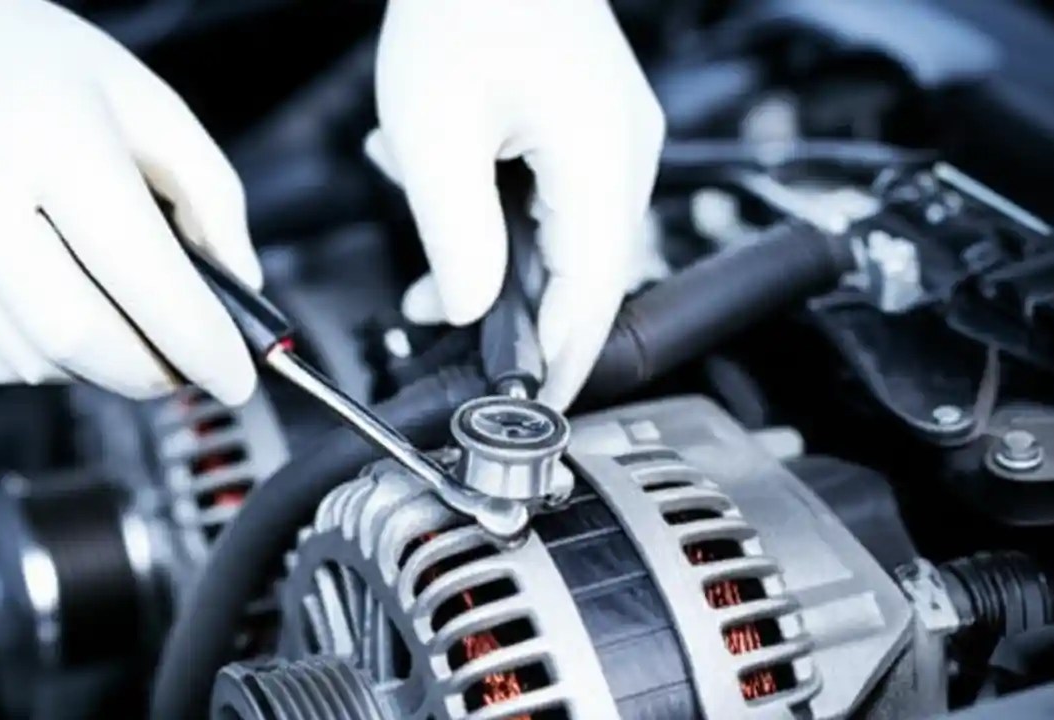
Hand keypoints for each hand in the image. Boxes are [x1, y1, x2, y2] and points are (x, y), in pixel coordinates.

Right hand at [0, 0, 260, 402]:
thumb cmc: (38, 69)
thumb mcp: (150, 103)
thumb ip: (212, 196)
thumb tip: (241, 286)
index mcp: (55, 142)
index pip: (138, 271)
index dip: (198, 339)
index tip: (240, 377)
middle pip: (81, 337)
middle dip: (156, 370)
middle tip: (196, 364)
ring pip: (41, 362)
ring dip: (109, 370)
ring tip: (140, 333)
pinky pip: (2, 360)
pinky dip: (59, 362)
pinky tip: (80, 318)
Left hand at [367, 0, 664, 409]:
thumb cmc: (464, 3)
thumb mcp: (433, 133)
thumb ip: (455, 237)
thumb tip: (467, 311)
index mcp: (602, 160)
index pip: (592, 297)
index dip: (562, 363)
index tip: (533, 409)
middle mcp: (625, 155)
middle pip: (584, 279)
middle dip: (514, 315)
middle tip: (448, 328)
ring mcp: (616, 142)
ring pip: (567, 246)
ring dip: (499, 267)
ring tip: (428, 269)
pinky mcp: (593, 131)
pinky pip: (559, 206)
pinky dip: (505, 224)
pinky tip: (449, 203)